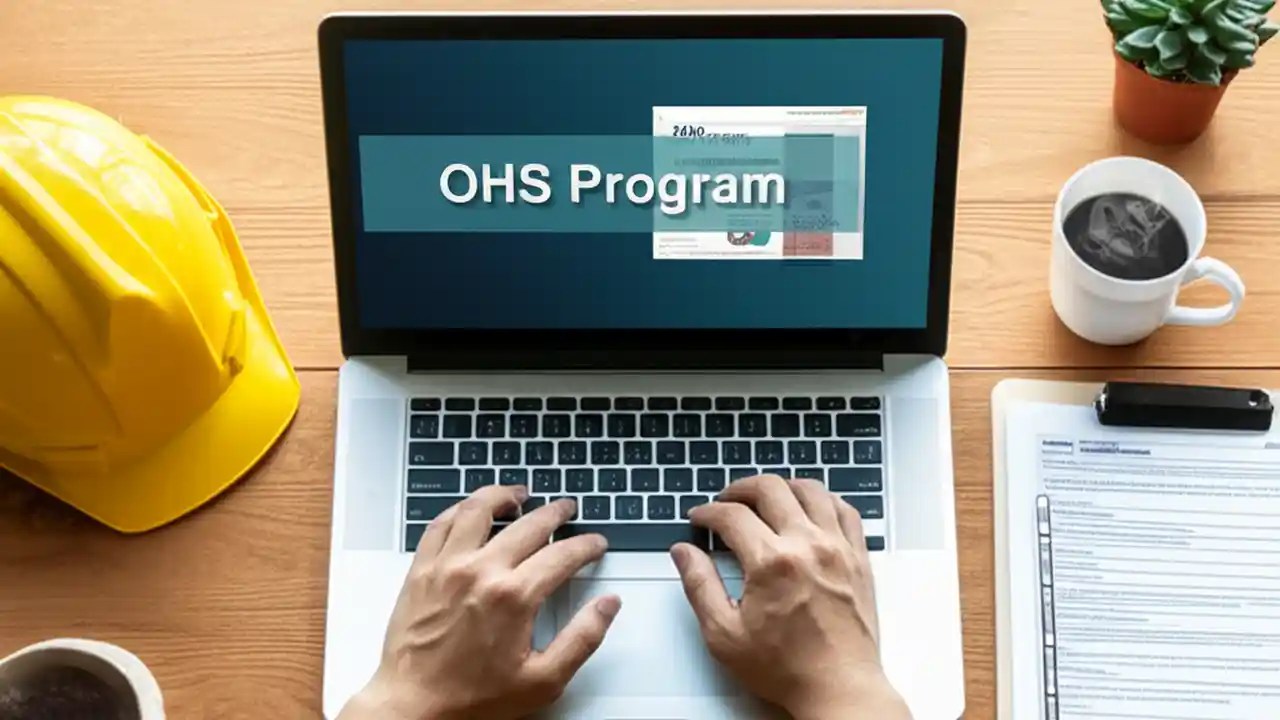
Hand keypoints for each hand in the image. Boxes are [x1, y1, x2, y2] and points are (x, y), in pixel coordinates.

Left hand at [339, 486, 619, 719]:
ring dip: (504, 495)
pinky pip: (441, 524)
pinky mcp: (421, 571)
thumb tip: (607, 606)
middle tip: (567, 509)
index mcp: (514, 597)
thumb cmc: (471, 700)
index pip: (563, 555)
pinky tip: (471, 508)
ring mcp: (447, 567)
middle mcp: (480, 572)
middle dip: (555, 513)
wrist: (413, 708)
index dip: (586, 545)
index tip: (595, 544)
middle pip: (528, 524)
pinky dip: (460, 509)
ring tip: (519, 493)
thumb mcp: (543, 681)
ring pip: (479, 509)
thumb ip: (582, 639)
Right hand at [671, 475, 910, 719]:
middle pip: (770, 489)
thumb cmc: (786, 668)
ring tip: (765, 498)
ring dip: (782, 486)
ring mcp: (838, 548)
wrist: (838, 688)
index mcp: (771, 563)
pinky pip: (844, 510)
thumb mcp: (724, 634)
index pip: (731, 516)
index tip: (700, 518)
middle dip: (739, 489)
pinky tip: (809, 508)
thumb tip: (684, 552)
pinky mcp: (858, 558)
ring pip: (810, 489)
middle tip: (726, 501)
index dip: (708, 512)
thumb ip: (699, 586)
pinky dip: (824, 500)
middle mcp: (807, 546)